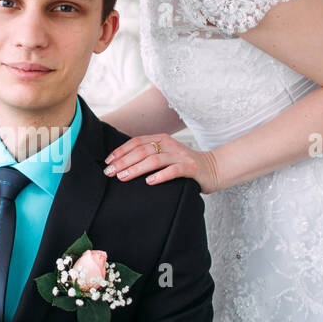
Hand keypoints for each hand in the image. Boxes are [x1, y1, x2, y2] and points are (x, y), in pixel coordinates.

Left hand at [104, 132, 219, 193]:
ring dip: (136, 168)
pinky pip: (174, 170)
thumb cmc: (185, 165)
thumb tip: (122, 165)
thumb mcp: (166, 156)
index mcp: (161, 139)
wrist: (214, 169)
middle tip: (110, 172)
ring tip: (123, 177)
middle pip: (142, 150)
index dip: (120, 151)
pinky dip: (161, 176)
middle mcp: (170, 145)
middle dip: (124, 161)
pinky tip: (150, 182)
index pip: (136, 142)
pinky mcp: (191, 168)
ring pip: (154, 160)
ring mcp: (180, 155)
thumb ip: (149, 155)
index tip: (108, 162)